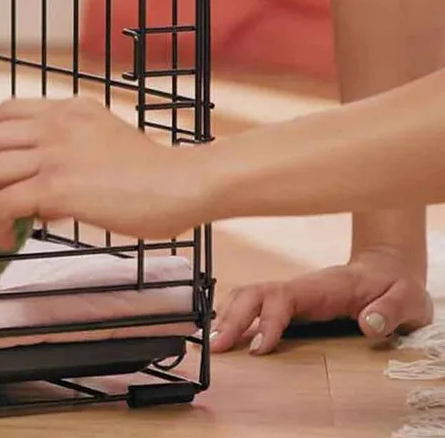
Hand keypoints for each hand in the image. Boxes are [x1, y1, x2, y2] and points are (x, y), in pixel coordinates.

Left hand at [0, 96, 210, 244]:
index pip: (0, 115)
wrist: (186, 183)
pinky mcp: (60, 184)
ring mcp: (55, 152)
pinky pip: (4, 202)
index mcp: (65, 109)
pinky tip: (7, 238)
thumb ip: (65, 155)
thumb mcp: (102, 144)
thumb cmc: (152, 174)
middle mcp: (54, 123)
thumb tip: (29, 197)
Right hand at [211, 250, 433, 354]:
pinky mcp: (288, 304)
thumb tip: (367, 324)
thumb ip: (390, 310)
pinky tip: (223, 334)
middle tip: (216, 347)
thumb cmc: (395, 287)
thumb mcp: (407, 299)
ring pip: (247, 297)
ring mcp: (291, 295)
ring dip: (226, 317)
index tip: (259, 348)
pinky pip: (253, 306)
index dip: (267, 320)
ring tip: (212, 343)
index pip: (283, 297)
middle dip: (232, 317)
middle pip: (253, 293)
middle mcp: (299, 288)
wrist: (388, 272)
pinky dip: (233, 317)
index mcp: (322, 286)